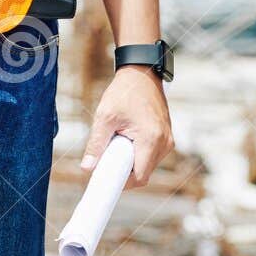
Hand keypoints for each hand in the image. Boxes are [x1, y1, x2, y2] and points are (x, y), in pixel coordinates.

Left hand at [81, 67, 172, 187]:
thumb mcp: (105, 116)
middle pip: (144, 172)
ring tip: (117, 143)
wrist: (142, 73)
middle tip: (107, 158)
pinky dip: (139, 153)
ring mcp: (168, 140)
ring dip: (132, 161)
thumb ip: (96, 144)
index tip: (106, 178)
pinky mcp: (167, 137)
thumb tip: (87, 167)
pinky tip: (127, 139)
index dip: (122, 182)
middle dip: (124, 170)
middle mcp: (165, 143)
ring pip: (148, 165)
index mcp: (151, 140)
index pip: (139, 177)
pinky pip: (152, 155)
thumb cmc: (124, 92)